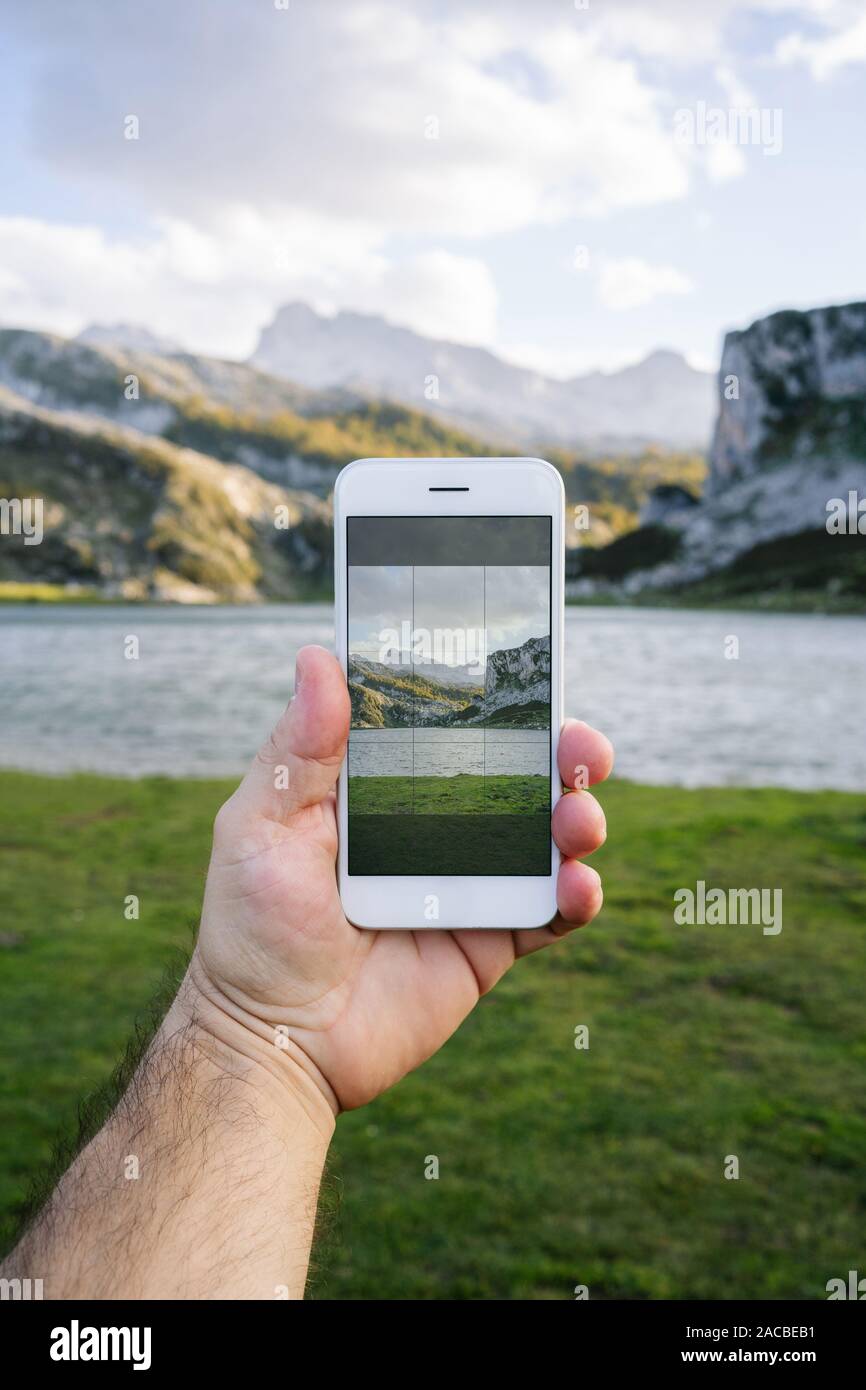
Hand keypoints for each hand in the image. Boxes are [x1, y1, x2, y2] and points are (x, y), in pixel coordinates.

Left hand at [189, 645, 612, 1125]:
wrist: (275, 1043)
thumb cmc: (251, 930)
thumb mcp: (261, 826)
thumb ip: (299, 749)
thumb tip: (318, 656)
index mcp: (380, 791)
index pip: (446, 729)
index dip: (491, 700)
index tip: (526, 674)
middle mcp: (431, 829)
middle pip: (514, 775)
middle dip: (560, 753)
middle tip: (580, 748)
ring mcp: (466, 884)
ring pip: (545, 836)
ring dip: (578, 816)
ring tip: (578, 820)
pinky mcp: (490, 941)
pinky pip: (552, 912)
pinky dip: (579, 894)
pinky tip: (576, 884)